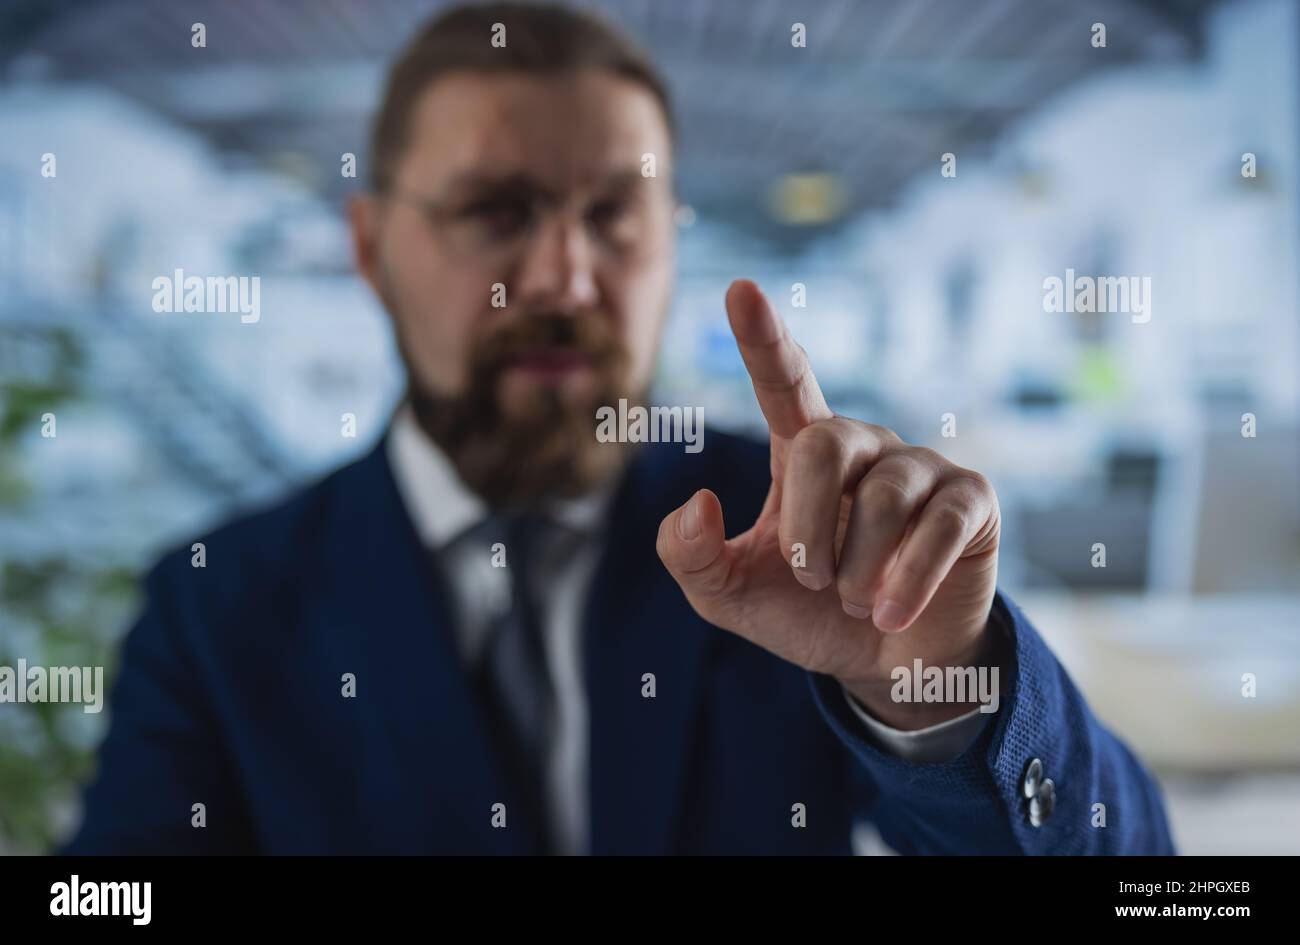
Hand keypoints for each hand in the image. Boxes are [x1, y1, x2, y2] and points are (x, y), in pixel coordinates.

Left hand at [656, 280, 1002, 729]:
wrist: (886, 666)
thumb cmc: (806, 615)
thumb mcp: (728, 595)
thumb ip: (690, 555)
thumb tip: (700, 501)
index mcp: (801, 452)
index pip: (783, 382)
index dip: (763, 338)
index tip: (741, 289)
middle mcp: (864, 446)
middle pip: (825, 444)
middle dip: (808, 524)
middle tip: (810, 578)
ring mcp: (921, 468)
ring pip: (884, 495)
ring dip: (856, 566)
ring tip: (854, 601)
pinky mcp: (970, 501)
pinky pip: (939, 525)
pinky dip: (905, 579)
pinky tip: (888, 613)